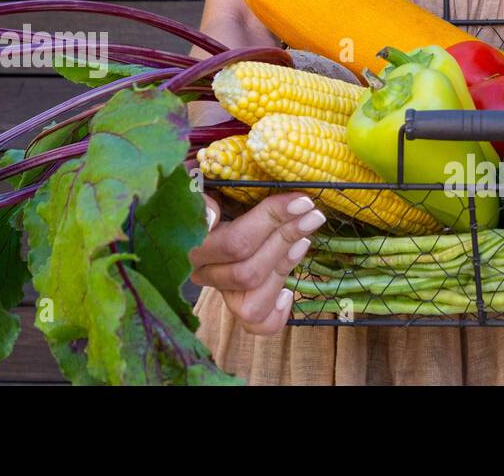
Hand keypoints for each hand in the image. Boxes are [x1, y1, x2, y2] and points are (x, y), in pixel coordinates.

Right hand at [190, 192, 325, 334]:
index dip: (271, 220)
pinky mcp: (238, 305)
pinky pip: (256, 324)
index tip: (301, 200)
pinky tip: (288, 292)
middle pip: (248, 271)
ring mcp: (220, 291)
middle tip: (313, 214)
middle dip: (287, 240)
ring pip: (252, 300)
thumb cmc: (212, 189)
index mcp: (189, 242)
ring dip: (283, 267)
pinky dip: (276, 314)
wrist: (207, 212)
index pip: (233, 240)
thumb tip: (210, 214)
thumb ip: (198, 189)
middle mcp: (201, 272)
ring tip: (304, 241)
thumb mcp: (201, 179)